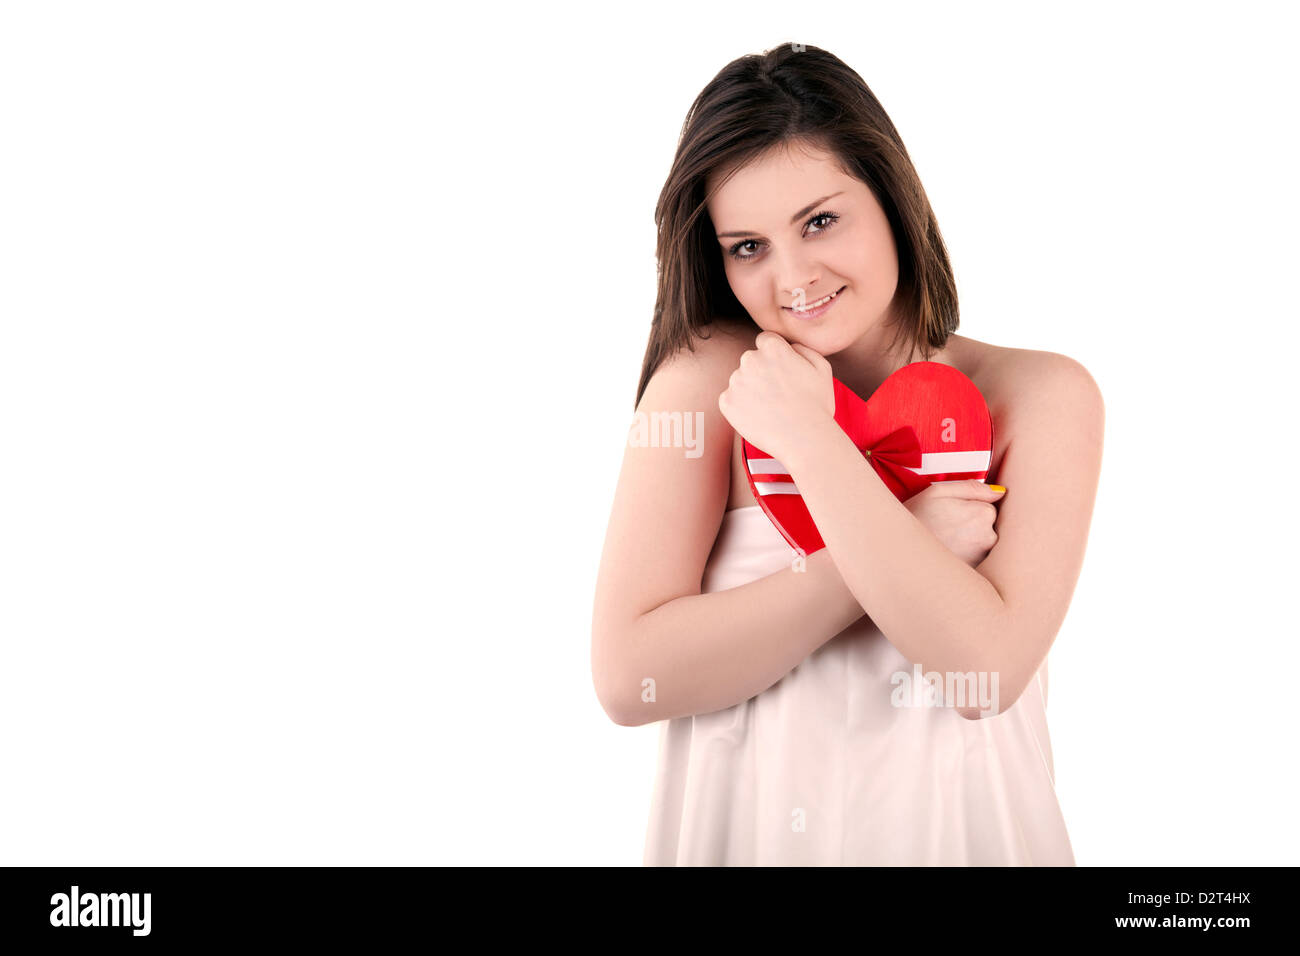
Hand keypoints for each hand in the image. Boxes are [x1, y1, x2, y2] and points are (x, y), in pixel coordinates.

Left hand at [718, 331, 834, 464]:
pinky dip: (741, 407)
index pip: (765, 341)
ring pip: (741, 381)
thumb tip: (790, 346)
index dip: (774, 356)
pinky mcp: (726, 402)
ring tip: (771, 409)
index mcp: (773, 348)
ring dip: (751, 390)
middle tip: (778, 394)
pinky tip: (759, 417)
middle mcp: (750, 359)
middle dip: (761, 372)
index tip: (780, 371)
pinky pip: (731, 400)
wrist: (804, 439)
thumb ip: (803, 349)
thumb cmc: (817, 406)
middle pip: (751, 360)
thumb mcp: (822, 369)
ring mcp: (736, 381)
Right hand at [904, 479, 1006, 567]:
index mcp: (983, 513)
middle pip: (988, 525)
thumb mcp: (936, 492)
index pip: (989, 505)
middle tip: (946, 526)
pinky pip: (976, 559)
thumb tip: (999, 492)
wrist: (899, 555)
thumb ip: (970, 487)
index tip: (951, 511)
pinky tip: (948, 553)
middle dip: (971, 524)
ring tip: (945, 540)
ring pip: (982, 542)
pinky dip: (965, 556)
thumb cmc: (915, 520)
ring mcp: (983, 558)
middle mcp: (989, 537)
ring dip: (969, 540)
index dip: (969, 506)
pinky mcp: (975, 573)